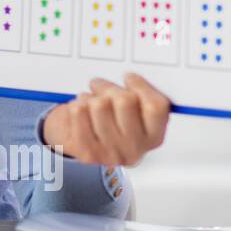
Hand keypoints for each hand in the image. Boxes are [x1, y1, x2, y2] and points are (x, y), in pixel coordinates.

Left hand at [39, 73, 171, 166]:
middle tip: (100, 87)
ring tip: (89, 103)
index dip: (139, 86)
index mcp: (153, 137)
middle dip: (109, 88)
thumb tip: (131, 77)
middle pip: (125, 100)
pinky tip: (81, 112)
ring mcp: (111, 153)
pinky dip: (76, 105)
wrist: (80, 142)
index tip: (128, 78)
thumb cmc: (111, 122)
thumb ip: (139, 94)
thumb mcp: (134, 110)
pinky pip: (78, 112)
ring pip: (99, 104)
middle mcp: (135, 149)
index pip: (155, 106)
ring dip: (90, 97)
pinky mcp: (87, 152)